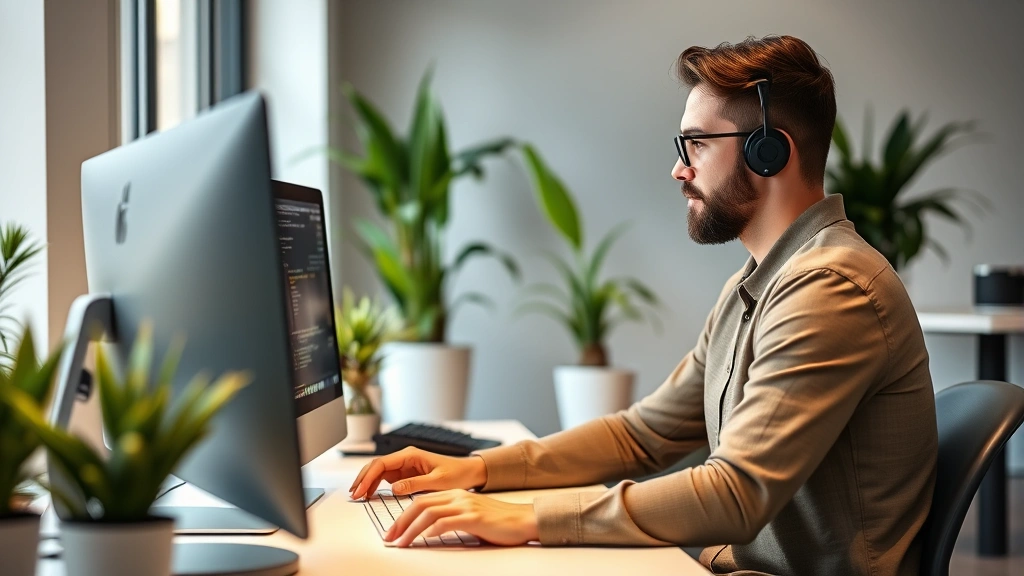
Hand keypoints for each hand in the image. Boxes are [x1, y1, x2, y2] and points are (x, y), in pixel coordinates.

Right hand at [348, 447, 487, 499]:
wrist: (468, 472)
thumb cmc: (456, 473)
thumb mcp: (438, 481)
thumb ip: (415, 484)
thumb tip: (394, 488)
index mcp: (411, 454)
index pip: (382, 463)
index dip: (368, 477)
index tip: (361, 490)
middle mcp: (404, 458)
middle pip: (376, 466)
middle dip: (363, 479)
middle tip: (355, 495)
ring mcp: (404, 466)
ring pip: (378, 472)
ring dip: (367, 483)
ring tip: (358, 496)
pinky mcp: (405, 474)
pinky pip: (385, 479)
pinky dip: (375, 486)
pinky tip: (369, 495)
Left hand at [384, 489, 537, 546]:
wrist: (521, 519)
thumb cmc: (496, 521)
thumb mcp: (468, 515)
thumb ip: (449, 518)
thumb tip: (428, 530)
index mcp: (454, 494)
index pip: (421, 501)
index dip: (402, 516)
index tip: (392, 531)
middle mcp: (457, 496)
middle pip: (419, 505)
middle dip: (400, 522)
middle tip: (389, 537)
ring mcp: (465, 506)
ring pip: (428, 513)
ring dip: (411, 529)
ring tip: (401, 542)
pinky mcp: (473, 517)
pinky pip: (446, 522)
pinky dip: (431, 530)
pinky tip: (424, 538)